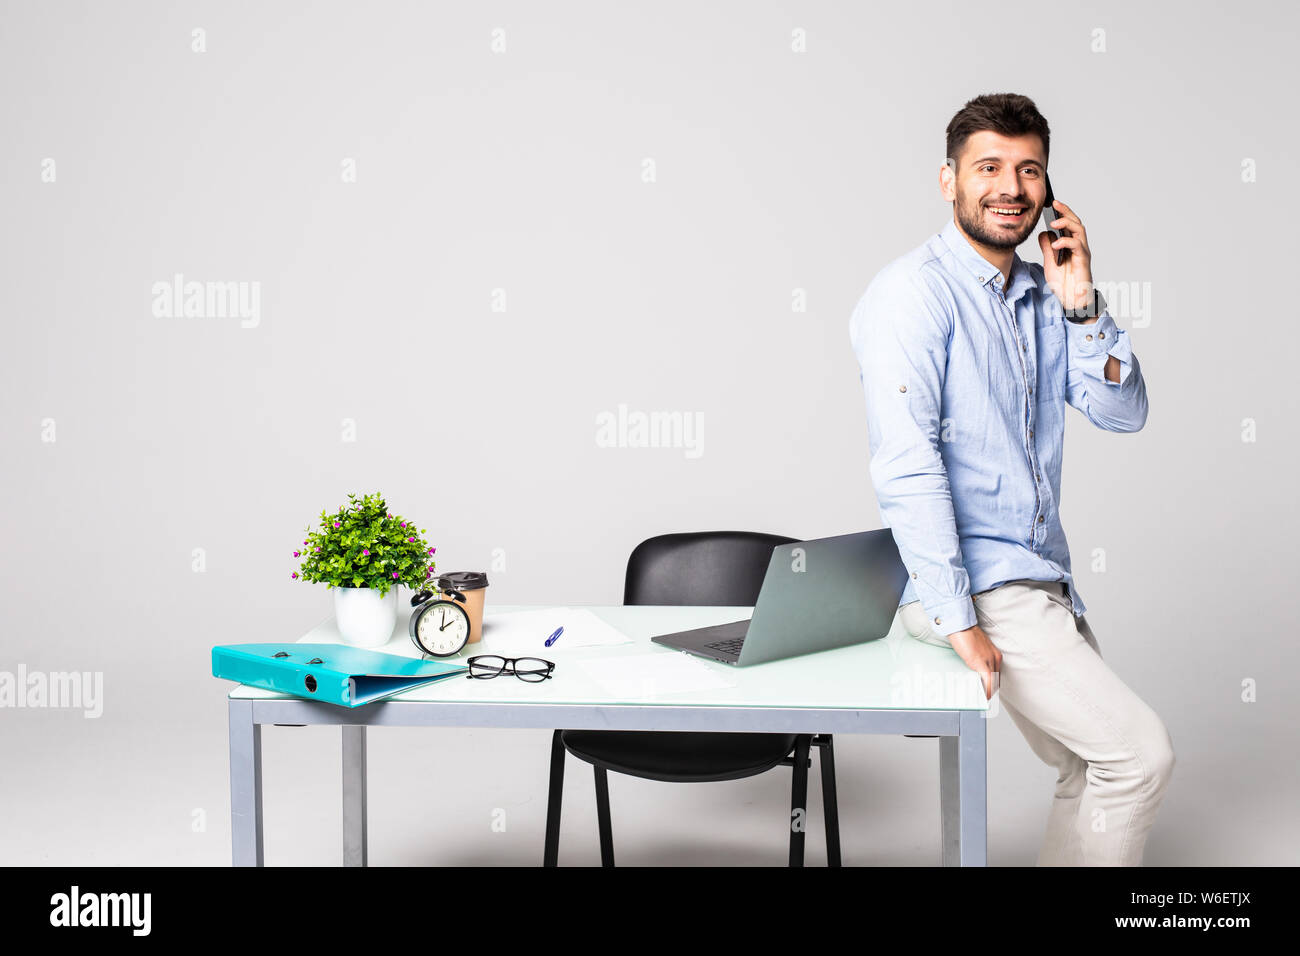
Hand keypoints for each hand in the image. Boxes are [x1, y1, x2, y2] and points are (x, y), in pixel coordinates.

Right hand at [946, 623, 1001, 699]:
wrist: (960, 625)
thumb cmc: (964, 633)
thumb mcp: (974, 648)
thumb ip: (976, 659)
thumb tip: (973, 670)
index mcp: (994, 654)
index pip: (996, 674)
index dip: (992, 685)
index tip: (986, 691)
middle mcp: (995, 657)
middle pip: (996, 680)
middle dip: (990, 690)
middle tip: (983, 698)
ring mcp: (989, 660)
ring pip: (993, 682)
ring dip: (988, 692)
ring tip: (980, 699)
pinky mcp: (981, 662)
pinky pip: (988, 681)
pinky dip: (987, 690)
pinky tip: (983, 696)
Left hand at [1037, 199, 1093, 313]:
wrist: (1071, 301)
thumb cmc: (1064, 284)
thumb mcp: (1050, 263)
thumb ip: (1048, 248)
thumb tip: (1044, 233)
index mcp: (1071, 246)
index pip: (1069, 224)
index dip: (1062, 213)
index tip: (1052, 203)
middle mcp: (1079, 247)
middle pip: (1076, 223)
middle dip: (1066, 212)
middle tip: (1055, 205)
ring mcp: (1082, 253)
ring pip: (1080, 231)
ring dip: (1067, 224)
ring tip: (1054, 223)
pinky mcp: (1083, 261)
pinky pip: (1077, 247)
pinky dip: (1066, 243)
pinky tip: (1055, 244)